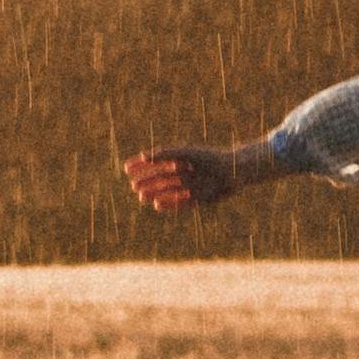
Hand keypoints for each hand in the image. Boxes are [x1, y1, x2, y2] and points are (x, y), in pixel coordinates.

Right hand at [124, 145, 238, 212]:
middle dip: (147, 181)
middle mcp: (185, 172)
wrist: (232, 172)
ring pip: (168, 190)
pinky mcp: (199, 198)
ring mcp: (191, 185)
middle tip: (133, 186)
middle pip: (161, 177)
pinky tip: (156, 205)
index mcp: (181, 159)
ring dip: (154, 193)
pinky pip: (179, 202)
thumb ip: (164, 153)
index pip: (157, 161)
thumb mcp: (183, 153)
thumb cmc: (208, 159)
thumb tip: (143, 156)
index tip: (127, 168)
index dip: (141, 165)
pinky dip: (168, 203)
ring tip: (141, 196)